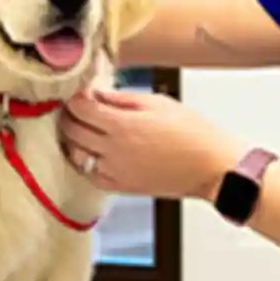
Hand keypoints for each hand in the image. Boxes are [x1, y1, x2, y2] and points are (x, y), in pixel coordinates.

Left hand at [59, 88, 243, 199]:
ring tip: (79, 130)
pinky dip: (85, 163)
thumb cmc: (192, 132)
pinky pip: (91, 175)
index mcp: (123, 125)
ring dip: (72, 140)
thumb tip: (98, 93)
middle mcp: (114, 149)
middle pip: (72, 131)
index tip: (78, 94)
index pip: (81, 108)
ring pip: (76, 154)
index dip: (75, 98)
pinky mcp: (122, 186)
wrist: (211, 167)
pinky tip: (92, 153)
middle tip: (74, 109)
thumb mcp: (158, 103)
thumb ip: (123, 99)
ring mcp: (116, 171)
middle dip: (68, 116)